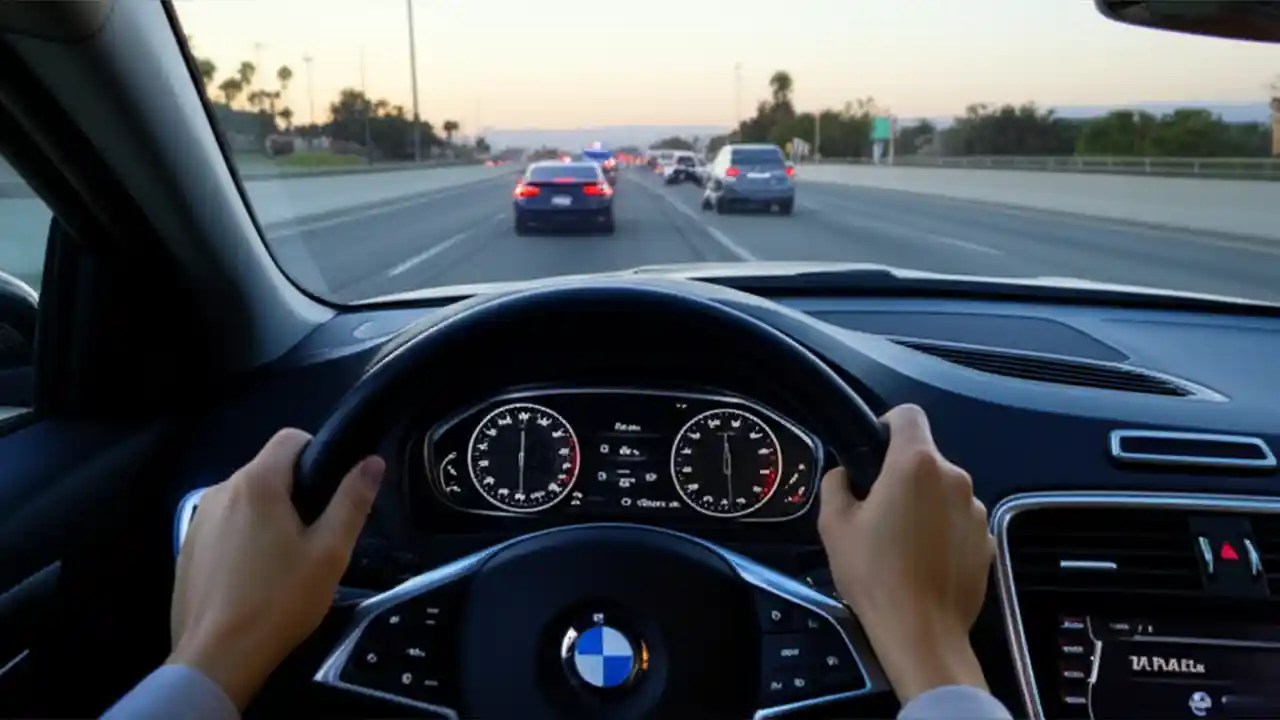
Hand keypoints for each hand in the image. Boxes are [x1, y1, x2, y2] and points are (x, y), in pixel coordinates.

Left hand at [168, 428, 384, 709]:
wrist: (217, 657)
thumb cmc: (280, 600)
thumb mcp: (330, 552)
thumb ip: (352, 501)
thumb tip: (372, 462)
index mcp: (256, 483)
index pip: (291, 438)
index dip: (318, 454)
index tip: (331, 493)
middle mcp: (220, 491)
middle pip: (268, 472)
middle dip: (295, 494)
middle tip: (316, 539)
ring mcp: (198, 520)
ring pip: (246, 502)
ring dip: (268, 518)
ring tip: (285, 564)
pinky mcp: (187, 548)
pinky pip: (225, 527)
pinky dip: (244, 540)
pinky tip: (254, 579)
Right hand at [818, 404, 992, 702]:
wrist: (921, 632)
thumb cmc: (875, 575)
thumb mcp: (834, 525)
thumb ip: (836, 485)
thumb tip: (845, 477)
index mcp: (915, 465)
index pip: (908, 415)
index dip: (887, 425)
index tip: (874, 450)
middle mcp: (954, 478)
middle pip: (925, 458)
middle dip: (902, 476)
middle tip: (876, 511)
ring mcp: (976, 510)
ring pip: (943, 491)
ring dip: (924, 505)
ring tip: (900, 543)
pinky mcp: (987, 540)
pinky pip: (959, 521)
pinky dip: (943, 531)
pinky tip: (923, 561)